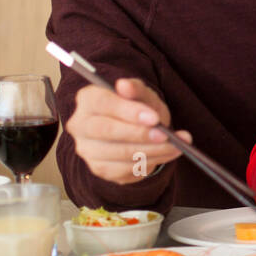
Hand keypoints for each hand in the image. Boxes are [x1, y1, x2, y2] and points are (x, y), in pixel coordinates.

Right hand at [65, 78, 189, 184]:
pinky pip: (124, 170)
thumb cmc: (138, 107)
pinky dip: (150, 163)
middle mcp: (80, 125)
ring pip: (118, 154)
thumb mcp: (142, 94)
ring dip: (151, 151)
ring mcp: (87, 149)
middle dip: (139, 134)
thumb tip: (124, 85)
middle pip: (105, 131)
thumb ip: (136, 88)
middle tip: (165, 136)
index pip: (102, 103)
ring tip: (175, 146)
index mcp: (88, 99)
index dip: (129, 111)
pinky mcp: (99, 168)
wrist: (139, 129)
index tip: (154, 118)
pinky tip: (166, 155)